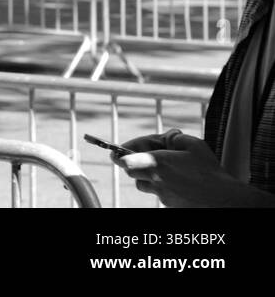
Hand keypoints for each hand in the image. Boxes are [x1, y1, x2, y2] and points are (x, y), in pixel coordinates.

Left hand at [117, 132, 253, 206]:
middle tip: (146, 156)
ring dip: (146, 175)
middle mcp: (155, 180)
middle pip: (130, 172)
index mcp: (156, 163)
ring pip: (142, 184)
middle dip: (133, 163)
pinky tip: (177, 180)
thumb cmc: (209, 171)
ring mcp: (161, 194)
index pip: (124, 160)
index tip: (116, 151)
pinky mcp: (169, 204)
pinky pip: (158, 193)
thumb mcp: (193, 144)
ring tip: (164, 168)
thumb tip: (168, 138)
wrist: (224, 200)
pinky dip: (161, 185)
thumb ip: (175, 138)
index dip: (118, 154)